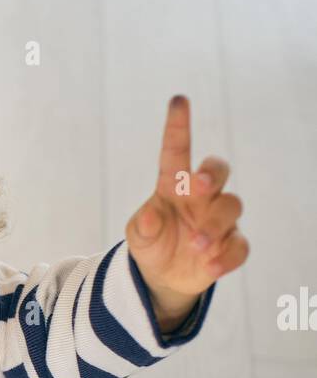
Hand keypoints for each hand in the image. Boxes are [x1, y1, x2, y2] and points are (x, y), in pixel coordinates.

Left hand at [125, 95, 248, 326]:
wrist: (163, 277)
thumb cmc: (153, 243)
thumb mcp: (139, 236)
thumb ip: (143, 226)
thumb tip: (150, 216)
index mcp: (174, 185)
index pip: (177, 151)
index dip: (179, 126)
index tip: (179, 101)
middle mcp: (201, 197)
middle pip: (218, 171)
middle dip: (213, 173)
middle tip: (200, 185)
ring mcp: (218, 220)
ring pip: (231, 207)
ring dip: (214, 225)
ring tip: (195, 245)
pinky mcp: (229, 245)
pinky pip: (239, 245)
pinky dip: (226, 257)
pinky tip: (209, 266)